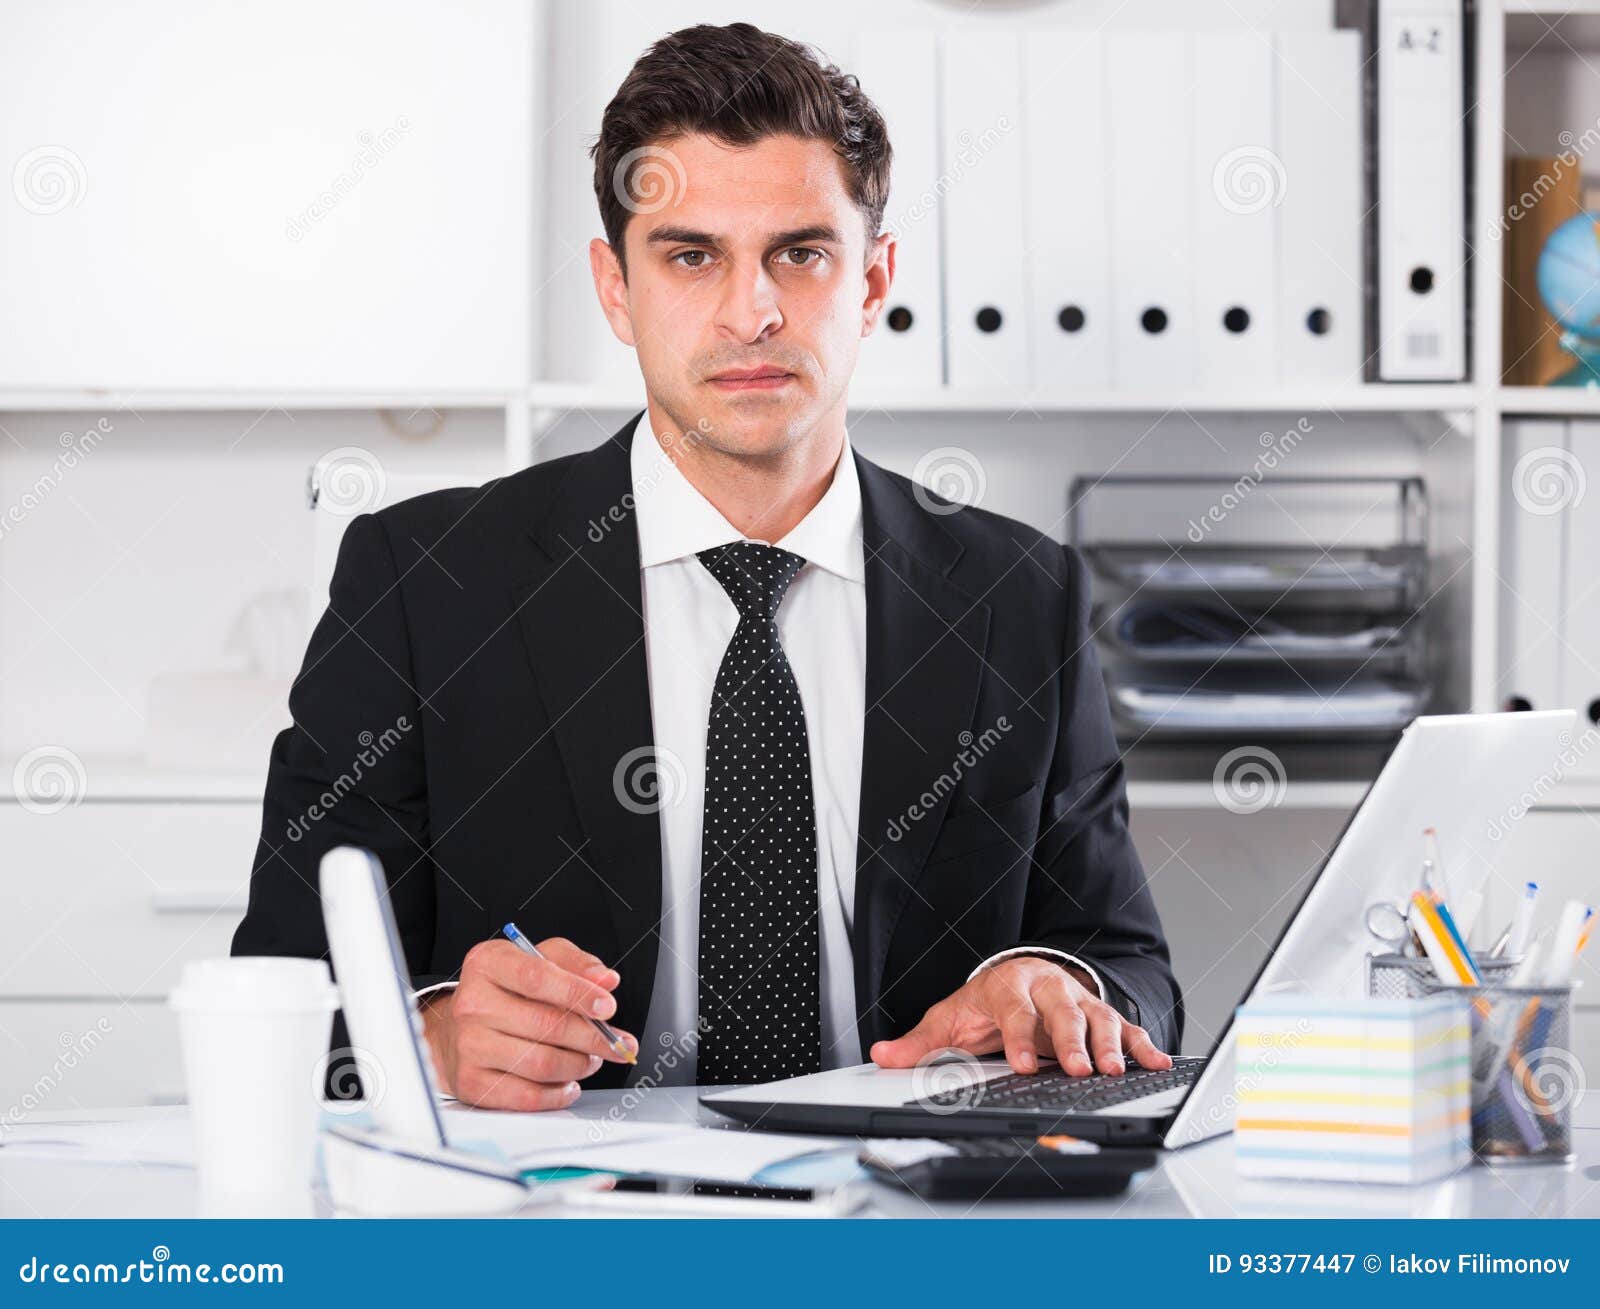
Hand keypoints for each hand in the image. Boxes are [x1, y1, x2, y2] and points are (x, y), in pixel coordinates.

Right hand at [421, 936, 636, 1110]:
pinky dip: (558, 1093)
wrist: (458, 1029)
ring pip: (542, 1063)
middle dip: (593, 1037)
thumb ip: (575, 963)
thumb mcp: (538, 960)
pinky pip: (527, 1096)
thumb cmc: (505, 991)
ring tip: (591, 1060)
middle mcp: (472, 1004)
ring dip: (579, 1065)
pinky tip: (569, 1083)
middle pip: (545, 1025)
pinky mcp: (472, 1083)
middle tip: (617, 1043)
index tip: (608, 1006)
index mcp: (488, 964)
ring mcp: (469, 1046)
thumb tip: (606, 979)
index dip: (578, 993)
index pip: (537, 977)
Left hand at [868, 957, 1171, 1076]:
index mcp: (1009, 987)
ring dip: (1109, 1045)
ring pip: (1098, 1018)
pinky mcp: (1101, 1015)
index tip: (1022, 1063)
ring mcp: (1078, 1000)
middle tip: (1078, 1069)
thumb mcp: (950, 1018)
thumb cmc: (987, 1002)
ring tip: (1114, 1071)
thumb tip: (881, 1056)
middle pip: (1064, 1011)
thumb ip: (920, 1042)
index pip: (1015, 1011)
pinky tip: (1155, 1063)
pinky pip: (1126, 1028)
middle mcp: (1048, 989)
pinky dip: (1142, 1045)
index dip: (1020, 1037)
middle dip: (1072, 1040)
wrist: (1020, 975)